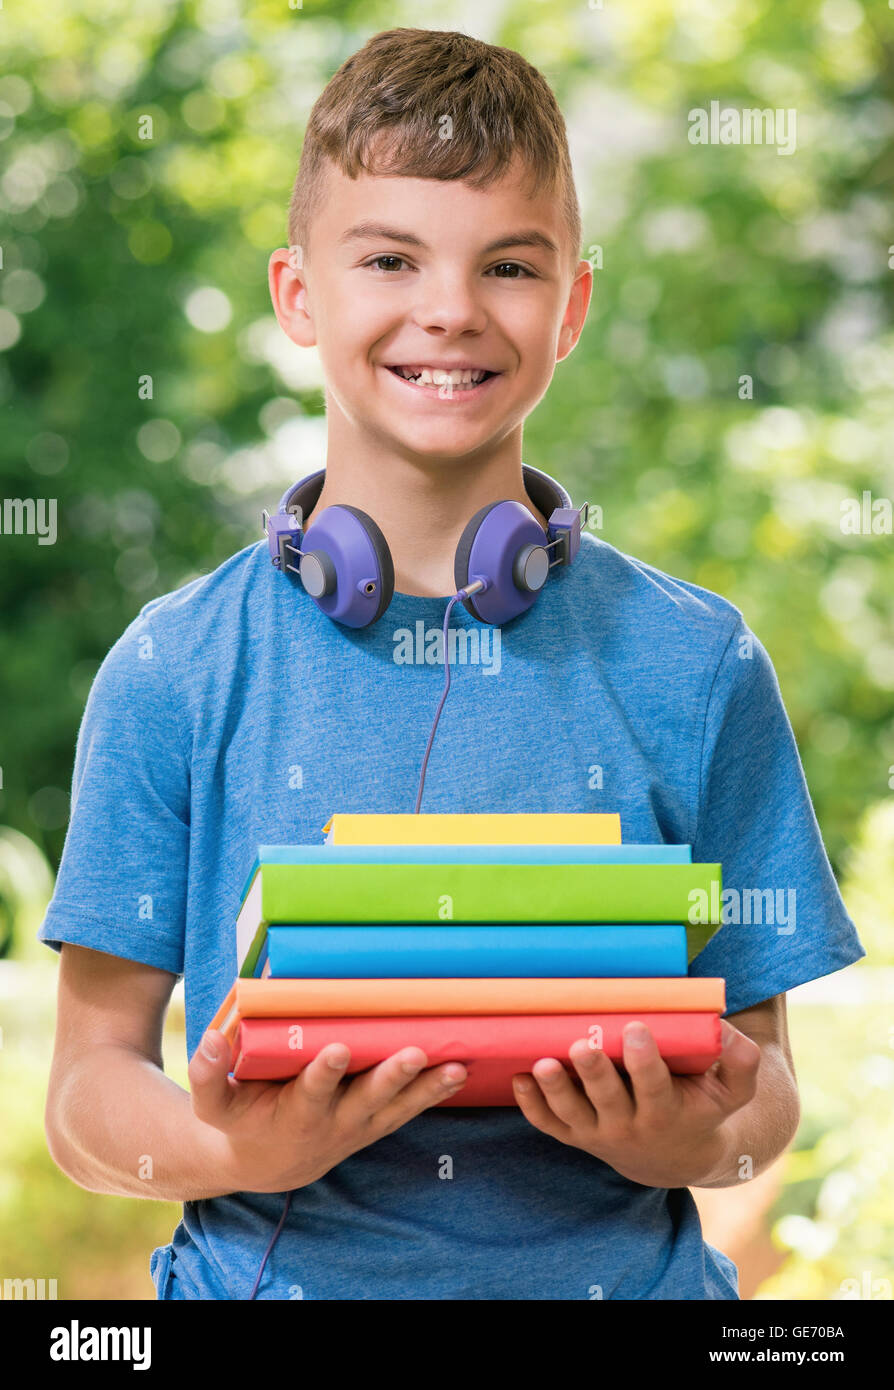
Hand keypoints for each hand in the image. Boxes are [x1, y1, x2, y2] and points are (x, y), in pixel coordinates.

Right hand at [189, 1033, 466, 1193]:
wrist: (269, 1161)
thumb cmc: (241, 1121)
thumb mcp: (215, 1106)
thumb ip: (209, 1076)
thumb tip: (210, 1040)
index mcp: (295, 1113)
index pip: (312, 1092)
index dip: (325, 1073)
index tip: (338, 1049)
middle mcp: (334, 1121)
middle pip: (366, 1099)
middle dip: (390, 1077)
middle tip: (412, 1054)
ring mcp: (360, 1124)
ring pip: (398, 1107)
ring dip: (426, 1088)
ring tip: (455, 1066)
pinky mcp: (377, 1123)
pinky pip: (410, 1109)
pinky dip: (435, 1093)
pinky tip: (461, 1070)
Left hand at [511, 1019, 760, 1187]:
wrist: (674, 1155)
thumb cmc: (701, 1107)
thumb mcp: (732, 1093)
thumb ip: (740, 1062)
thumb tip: (725, 1027)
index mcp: (665, 1112)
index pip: (655, 1088)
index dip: (645, 1061)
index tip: (637, 1029)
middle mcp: (628, 1126)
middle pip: (608, 1101)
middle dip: (595, 1073)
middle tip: (582, 1044)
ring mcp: (597, 1133)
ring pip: (572, 1115)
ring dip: (555, 1090)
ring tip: (542, 1063)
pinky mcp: (574, 1135)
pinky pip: (549, 1125)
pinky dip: (531, 1106)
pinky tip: (518, 1078)